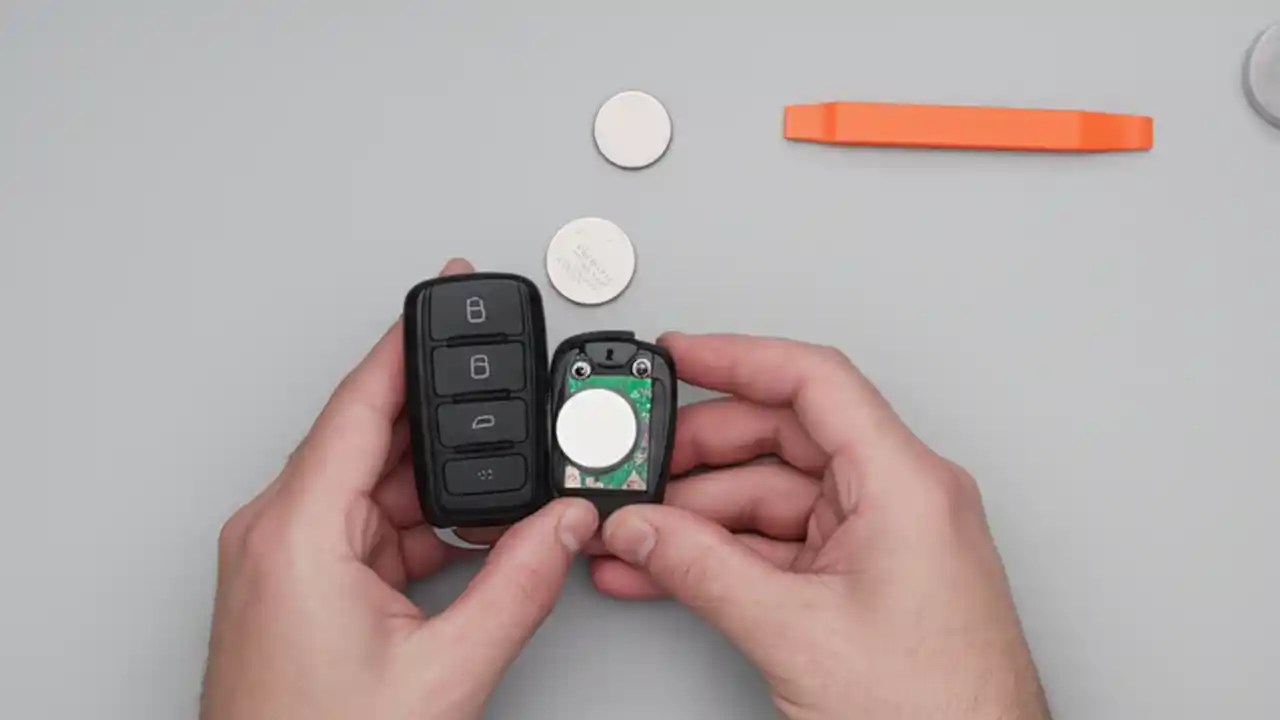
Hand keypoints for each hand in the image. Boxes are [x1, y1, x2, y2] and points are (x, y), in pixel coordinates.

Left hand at [202, 259, 598, 719]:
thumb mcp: (443, 671)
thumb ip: (519, 586)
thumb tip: (566, 523)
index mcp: (295, 531)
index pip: (358, 405)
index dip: (404, 343)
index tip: (440, 294)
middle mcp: (277, 532)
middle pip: (372, 442)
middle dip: (445, 423)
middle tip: (502, 392)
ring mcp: (284, 560)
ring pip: (375, 489)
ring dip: (439, 489)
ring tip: (507, 490)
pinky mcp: (297, 586)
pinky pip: (368, 529)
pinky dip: (420, 528)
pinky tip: (471, 540)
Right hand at [591, 334, 1049, 719]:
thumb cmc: (936, 714)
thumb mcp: (794, 632)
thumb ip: (702, 571)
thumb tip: (640, 529)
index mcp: (906, 484)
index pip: (814, 382)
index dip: (739, 357)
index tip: (678, 355)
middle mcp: (900, 499)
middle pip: (783, 438)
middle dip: (699, 454)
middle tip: (635, 468)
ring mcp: (882, 540)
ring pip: (772, 497)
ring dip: (698, 516)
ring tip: (633, 534)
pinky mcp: (864, 579)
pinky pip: (781, 544)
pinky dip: (723, 554)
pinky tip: (666, 567)